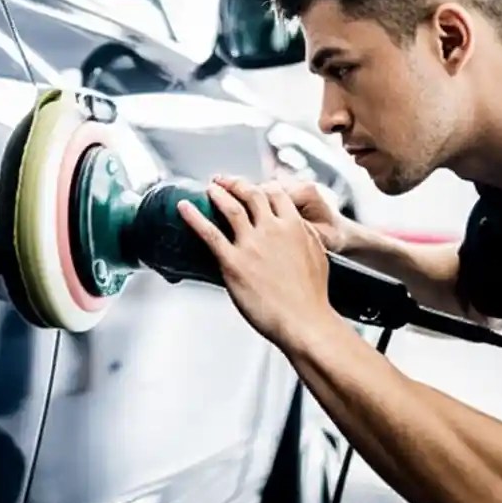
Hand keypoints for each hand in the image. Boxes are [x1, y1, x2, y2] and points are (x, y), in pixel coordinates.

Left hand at [178, 178, 336, 348]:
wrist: (304, 321)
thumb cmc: (311, 297)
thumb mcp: (318, 256)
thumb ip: (305, 236)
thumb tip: (298, 227)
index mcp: (294, 226)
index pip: (276, 194)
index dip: (263, 187)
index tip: (256, 186)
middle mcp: (272, 229)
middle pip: (251, 194)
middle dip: (236, 184)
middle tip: (226, 181)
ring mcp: (251, 244)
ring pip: (230, 208)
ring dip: (218, 194)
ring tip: (210, 188)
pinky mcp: (233, 262)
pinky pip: (209, 233)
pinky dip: (194, 217)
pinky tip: (184, 208)